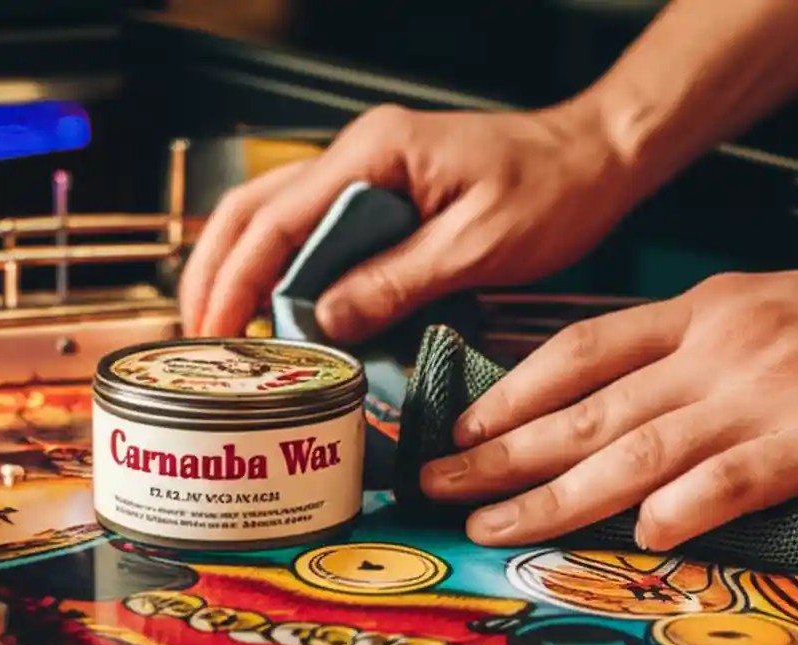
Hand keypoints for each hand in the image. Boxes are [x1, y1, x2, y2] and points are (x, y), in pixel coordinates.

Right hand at [179, 102, 638, 341]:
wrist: (597, 159)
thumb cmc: (553, 188)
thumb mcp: (477, 244)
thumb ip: (398, 279)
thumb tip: (326, 321)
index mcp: (374, 151)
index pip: (277, 216)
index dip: (235, 278)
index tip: (214, 331)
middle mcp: (361, 154)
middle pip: (258, 209)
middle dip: (219, 271)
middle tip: (200, 339)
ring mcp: (374, 173)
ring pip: (285, 221)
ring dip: (250, 273)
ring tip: (232, 335)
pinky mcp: (392, 198)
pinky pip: (328, 235)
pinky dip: (299, 275)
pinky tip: (293, 316)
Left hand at [419, 257, 797, 550]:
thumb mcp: (788, 306)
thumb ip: (720, 346)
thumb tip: (660, 394)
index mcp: (712, 309)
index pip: (584, 345)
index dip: (515, 389)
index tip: (468, 425)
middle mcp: (723, 345)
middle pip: (589, 404)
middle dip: (506, 451)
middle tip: (443, 485)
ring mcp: (769, 390)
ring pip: (636, 448)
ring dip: (559, 492)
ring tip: (498, 523)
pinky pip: (730, 480)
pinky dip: (679, 510)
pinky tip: (641, 538)